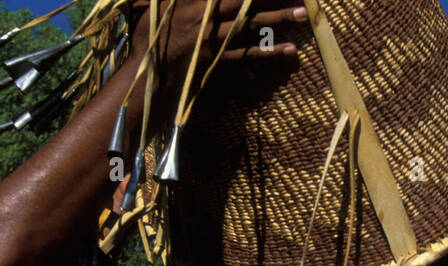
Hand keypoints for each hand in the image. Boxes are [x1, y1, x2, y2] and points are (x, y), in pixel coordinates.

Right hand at [129, 0, 302, 86]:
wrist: (144, 76)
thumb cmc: (146, 37)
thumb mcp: (150, 3)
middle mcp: (205, 14)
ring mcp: (213, 38)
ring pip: (251, 24)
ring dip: (279, 17)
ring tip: (304, 14)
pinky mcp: (218, 60)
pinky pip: (248, 55)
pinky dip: (269, 53)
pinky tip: (289, 50)